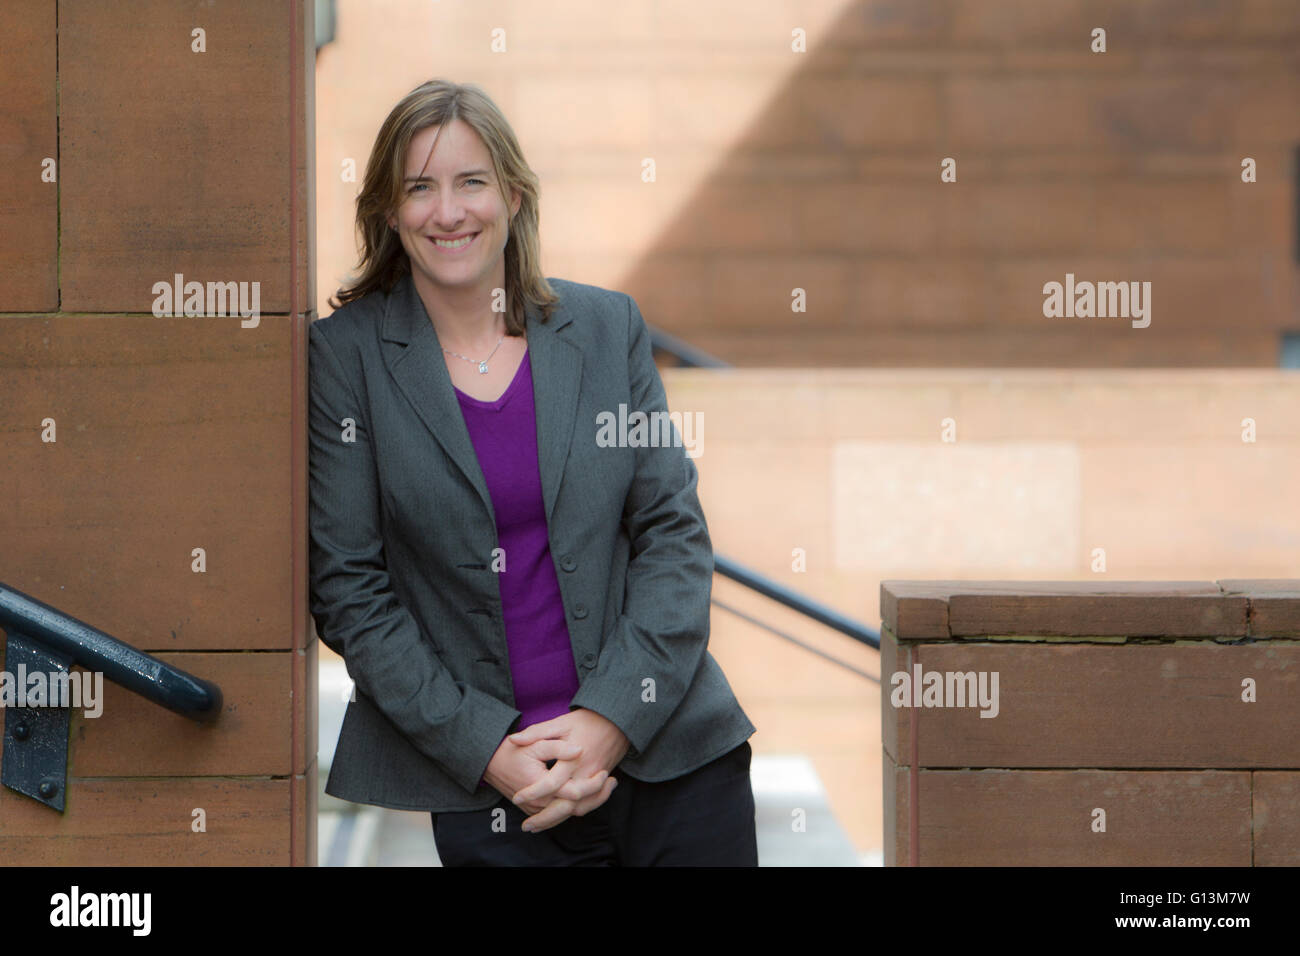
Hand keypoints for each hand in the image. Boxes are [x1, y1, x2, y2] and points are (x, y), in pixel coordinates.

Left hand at [507, 708, 631, 831]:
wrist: (618, 721)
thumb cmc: (587, 721)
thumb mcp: (560, 723)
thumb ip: (536, 732)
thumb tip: (513, 740)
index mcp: (573, 759)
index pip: (551, 783)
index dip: (532, 792)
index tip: (516, 798)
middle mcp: (586, 773)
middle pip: (565, 805)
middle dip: (545, 818)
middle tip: (526, 826)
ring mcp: (595, 780)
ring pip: (577, 809)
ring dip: (558, 820)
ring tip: (538, 826)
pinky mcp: (600, 783)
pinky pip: (588, 805)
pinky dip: (572, 814)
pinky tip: (558, 817)